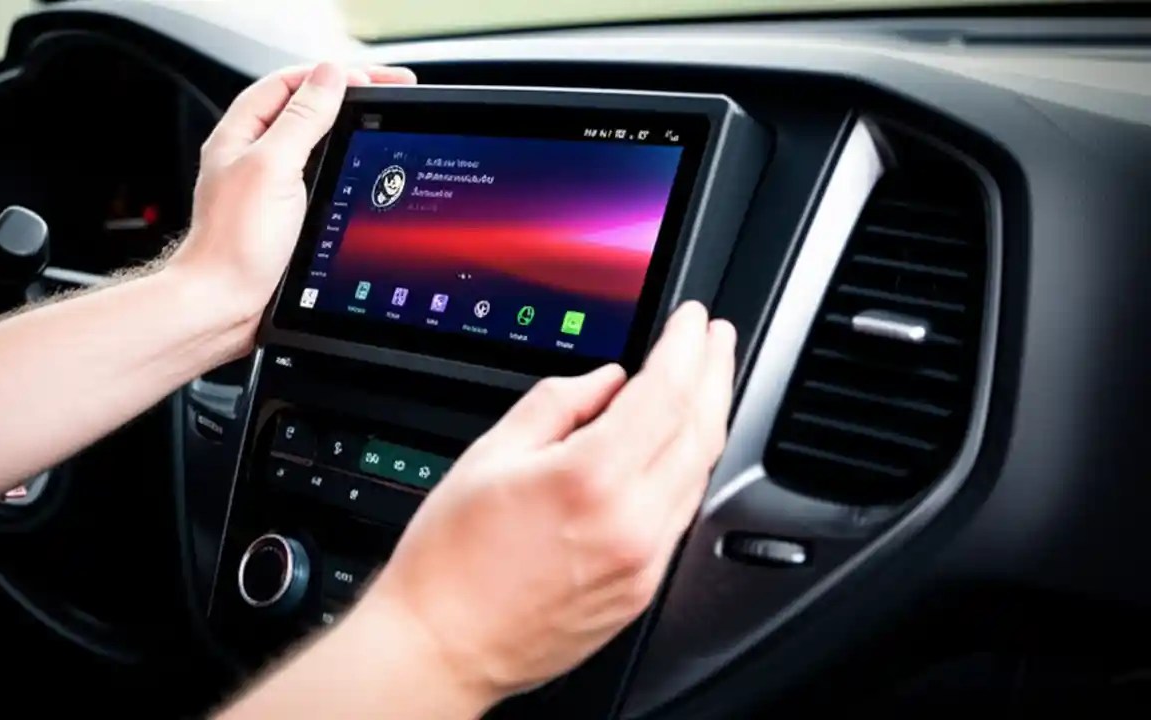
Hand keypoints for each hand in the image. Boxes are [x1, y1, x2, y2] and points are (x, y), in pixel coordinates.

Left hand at [165, 62, 415, 354]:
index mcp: (241, 134)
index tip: (375, 79)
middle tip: (389, 95)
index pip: (290, 84)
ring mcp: (269, 186)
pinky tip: (360, 174)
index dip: (333, 76)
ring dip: (345, 131)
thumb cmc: (235, 244)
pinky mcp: (284, 216)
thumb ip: (302, 119)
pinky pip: (318, 177)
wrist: (225, 305)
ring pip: (313, 143)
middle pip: (303, 109)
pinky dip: (342, 167)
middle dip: (345, 97)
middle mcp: (253, 156)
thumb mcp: (273, 167)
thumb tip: (330, 77)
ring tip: (379, 125)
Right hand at [361, 302, 736, 704]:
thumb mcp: (491, 455)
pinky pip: (682, 513)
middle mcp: (631, 522)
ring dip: (709, 419)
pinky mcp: (642, 589)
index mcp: (590, 479)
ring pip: (700, 473)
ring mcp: (643, 561)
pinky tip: (678, 448)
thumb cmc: (451, 561)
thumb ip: (557, 404)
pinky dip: (688, 469)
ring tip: (705, 383)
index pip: (666, 392)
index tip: (691, 320)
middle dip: (714, 372)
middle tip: (714, 337)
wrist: (443, 646)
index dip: (685, 347)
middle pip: (700, 429)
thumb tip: (607, 382)